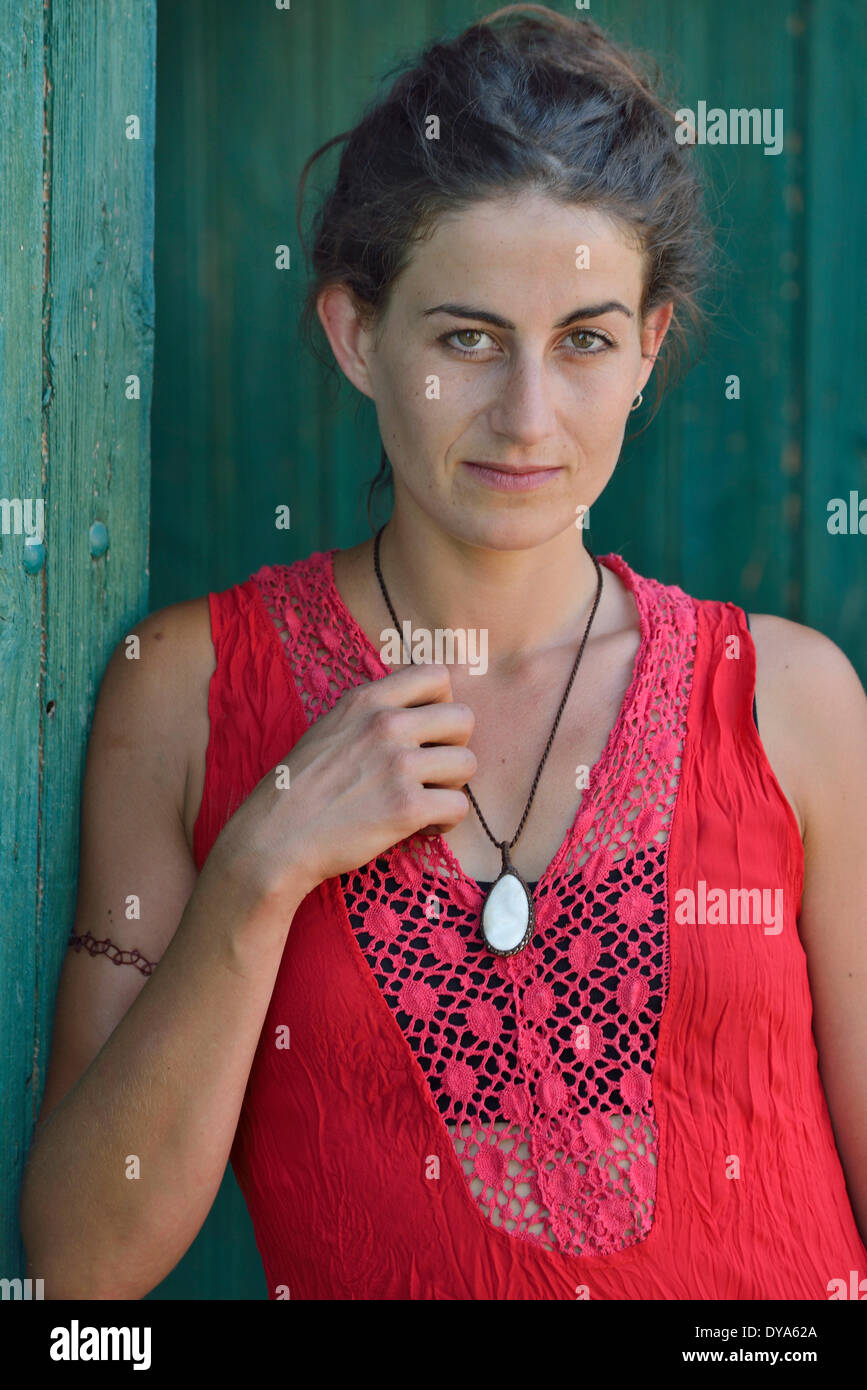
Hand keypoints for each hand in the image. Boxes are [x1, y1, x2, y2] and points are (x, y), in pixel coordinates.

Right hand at [213, 662, 476, 900]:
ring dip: (452, 785)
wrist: (274, 836)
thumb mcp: (331, 726)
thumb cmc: (299, 786)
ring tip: (426, 800)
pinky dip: (446, 820)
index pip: (437, 675)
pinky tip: (423, 826)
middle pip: (463, 718)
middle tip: (431, 771)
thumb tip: (417, 711)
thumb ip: (372, 713)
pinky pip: (459, 805)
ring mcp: (398, 765)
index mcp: (367, 700)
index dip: (443, 703)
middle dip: (454, 746)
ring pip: (467, 763)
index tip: (428, 730)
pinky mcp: (406, 807)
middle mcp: (387, 724)